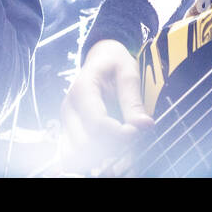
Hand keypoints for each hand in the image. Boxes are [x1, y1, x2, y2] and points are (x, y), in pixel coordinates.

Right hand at [58, 39, 153, 172]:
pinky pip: (76, 153)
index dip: (120, 133)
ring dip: (104, 151)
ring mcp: (67, 120)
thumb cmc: (114, 63)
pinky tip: (111, 142)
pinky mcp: (69, 130)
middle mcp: (69, 107)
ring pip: (80, 152)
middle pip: (87, 142)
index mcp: (83, 89)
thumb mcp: (128, 73)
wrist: (100, 58)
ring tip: (121, 135)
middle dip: (113, 143)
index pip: (97, 123)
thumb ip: (133, 100)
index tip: (137, 129)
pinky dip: (95, 154)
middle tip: (131, 131)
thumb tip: (145, 125)